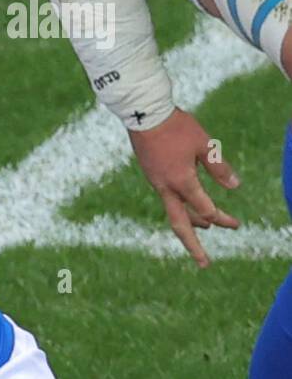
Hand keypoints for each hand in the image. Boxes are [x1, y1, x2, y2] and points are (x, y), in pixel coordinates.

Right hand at [129, 109, 239, 267]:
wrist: (143, 115)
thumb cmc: (176, 127)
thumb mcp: (203, 144)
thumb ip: (218, 167)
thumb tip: (235, 186)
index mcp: (182, 181)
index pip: (204, 208)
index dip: (220, 217)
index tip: (233, 224)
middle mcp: (167, 189)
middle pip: (181, 225)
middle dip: (194, 246)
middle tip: (205, 264)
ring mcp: (157, 185)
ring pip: (174, 213)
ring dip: (190, 226)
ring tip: (205, 230)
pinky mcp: (153, 178)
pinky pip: (169, 200)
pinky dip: (181, 208)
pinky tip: (189, 205)